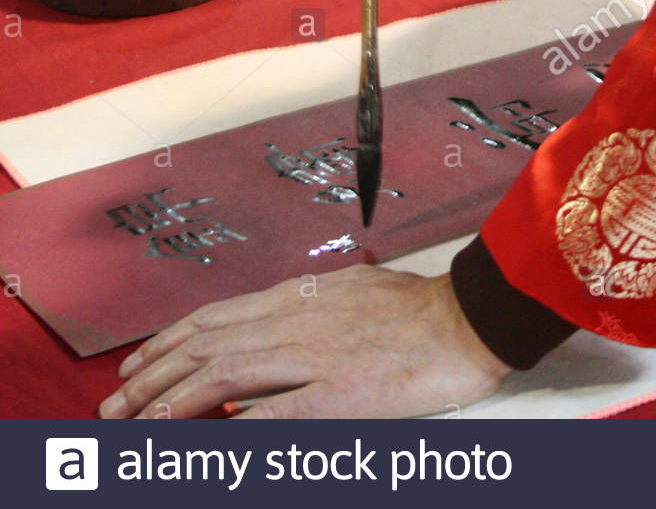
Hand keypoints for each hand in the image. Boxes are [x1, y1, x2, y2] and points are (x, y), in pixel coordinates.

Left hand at [98, 266, 509, 418]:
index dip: (166, 341)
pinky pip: (274, 412)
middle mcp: (296, 320)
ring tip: (135, 427)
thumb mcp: (351, 290)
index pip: (214, 317)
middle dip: (151, 376)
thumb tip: (267, 327)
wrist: (465, 319)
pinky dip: (230, 426)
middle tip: (113, 406)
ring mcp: (314, 356)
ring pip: (223, 374)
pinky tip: (200, 441)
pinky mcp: (338, 394)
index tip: (135, 363)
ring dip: (170, 402)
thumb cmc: (416, 308)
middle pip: (205, 345)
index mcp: (299, 296)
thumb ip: (307, 308)